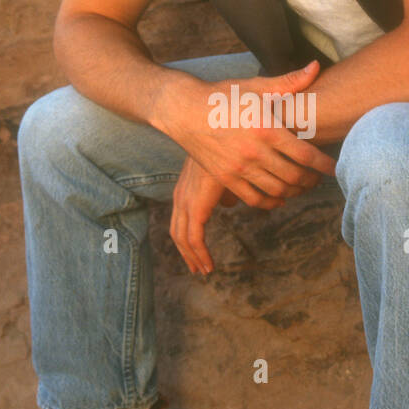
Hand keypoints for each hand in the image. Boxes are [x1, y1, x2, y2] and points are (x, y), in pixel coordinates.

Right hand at [162, 58, 336, 208]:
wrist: (184, 111)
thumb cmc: (223, 96)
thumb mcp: (256, 86)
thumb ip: (289, 82)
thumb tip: (315, 66)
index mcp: (266, 128)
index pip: (305, 155)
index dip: (324, 165)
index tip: (334, 168)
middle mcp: (254, 151)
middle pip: (294, 176)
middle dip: (312, 180)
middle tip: (319, 178)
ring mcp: (239, 168)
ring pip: (277, 190)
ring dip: (294, 191)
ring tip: (302, 186)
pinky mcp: (226, 179)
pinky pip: (255, 199)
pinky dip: (271, 201)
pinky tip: (279, 196)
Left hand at [170, 155, 236, 274]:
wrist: (230, 138)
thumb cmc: (231, 151)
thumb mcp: (226, 172)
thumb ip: (225, 188)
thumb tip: (229, 202)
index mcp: (185, 188)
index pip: (180, 219)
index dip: (186, 238)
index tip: (196, 252)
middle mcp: (181, 196)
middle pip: (177, 231)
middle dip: (186, 253)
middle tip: (198, 268)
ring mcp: (186, 202)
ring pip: (184, 239)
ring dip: (194, 257)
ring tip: (205, 270)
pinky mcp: (196, 207)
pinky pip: (194, 238)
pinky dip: (200, 254)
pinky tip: (210, 264)